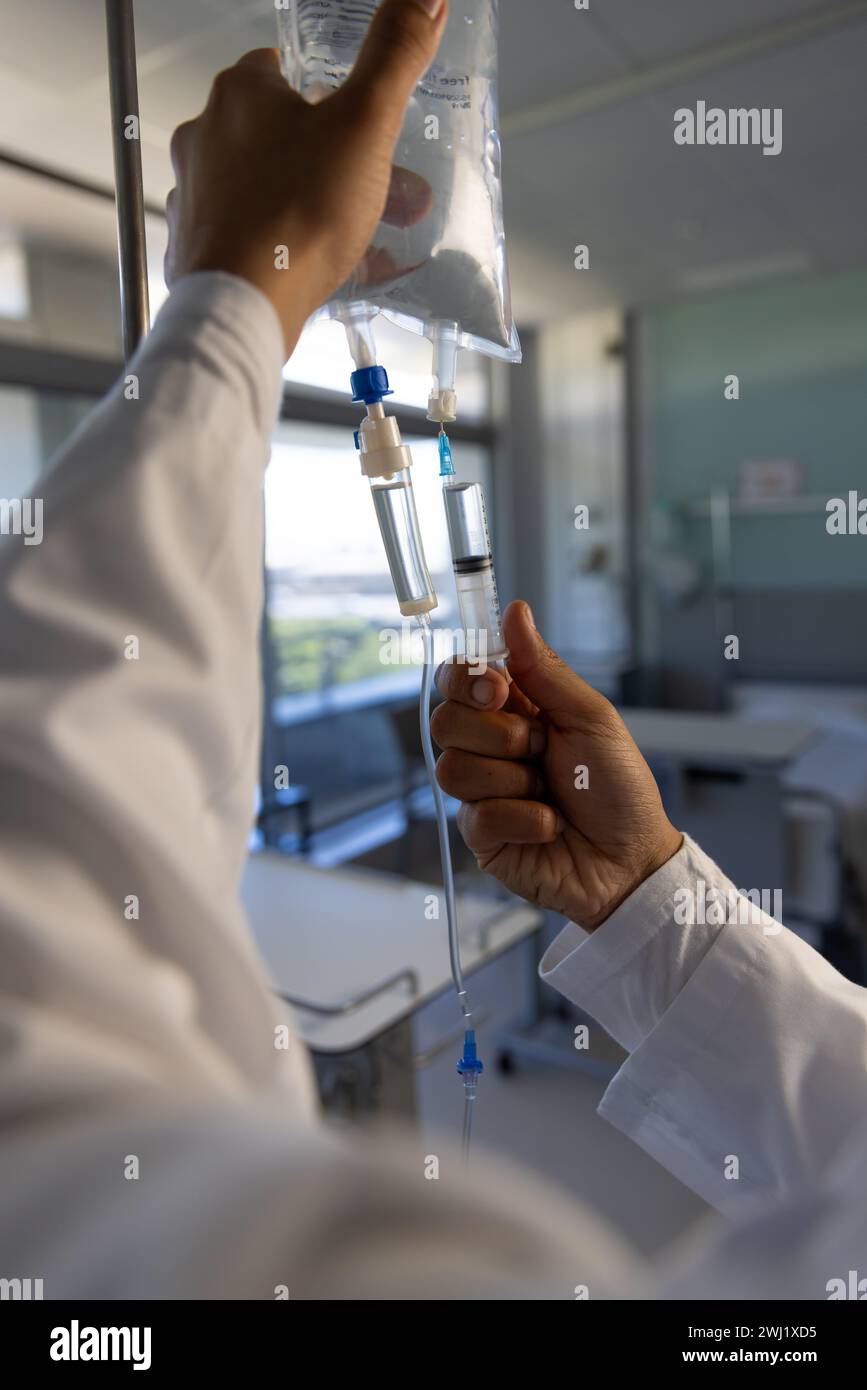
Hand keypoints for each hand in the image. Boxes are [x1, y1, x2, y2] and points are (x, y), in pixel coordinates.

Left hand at [165, 0, 447, 353]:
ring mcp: (195, 194)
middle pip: (275, 134)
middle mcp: (206, 137)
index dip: (321, 93)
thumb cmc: (296, 216)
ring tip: (352, 231)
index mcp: (240, 94)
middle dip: (324, 157)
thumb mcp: (365, 124)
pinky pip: (245, 235)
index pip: (280, 70)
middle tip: (369, 186)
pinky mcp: (196, 247)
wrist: (244, 306)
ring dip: (303, 202)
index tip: (351, 118)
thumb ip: (394, 55)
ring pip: (260, 187)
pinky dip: (277, 244)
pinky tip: (314, 264)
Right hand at [432, 602, 682, 930]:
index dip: (465, 680)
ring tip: (548, 791)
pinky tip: (549, 825)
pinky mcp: (480, 837)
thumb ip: (544, 669)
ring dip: (513, 779)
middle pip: (443, 721)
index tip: (499, 691)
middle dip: (499, 735)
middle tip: (541, 748)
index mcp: (512, 712)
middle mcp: (488, 749)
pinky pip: (477, 814)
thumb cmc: (619, 789)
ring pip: (451, 769)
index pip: (456, 679)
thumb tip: (516, 611)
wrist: (633, 861)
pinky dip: (525, 818)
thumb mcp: (591, 718)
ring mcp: (480, 794)